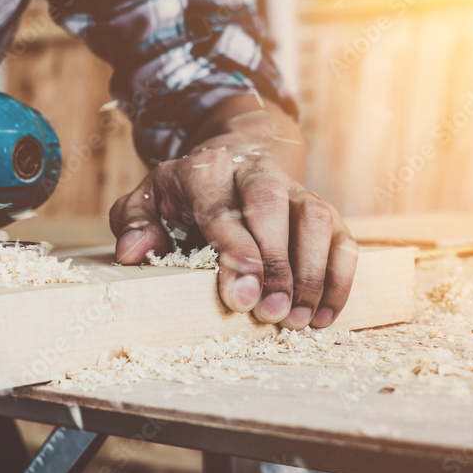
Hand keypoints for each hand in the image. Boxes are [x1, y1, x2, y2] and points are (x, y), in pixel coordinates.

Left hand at [110, 109, 357, 329]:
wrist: (235, 151)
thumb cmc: (185, 191)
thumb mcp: (147, 198)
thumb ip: (132, 222)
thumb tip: (131, 253)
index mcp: (206, 171)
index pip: (222, 212)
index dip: (237, 255)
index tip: (241, 299)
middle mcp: (254, 173)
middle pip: (272, 208)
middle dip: (277, 264)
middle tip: (273, 314)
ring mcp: (294, 189)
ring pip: (315, 218)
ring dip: (312, 274)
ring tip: (299, 321)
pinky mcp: (322, 209)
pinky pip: (342, 237)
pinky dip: (339, 278)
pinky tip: (325, 316)